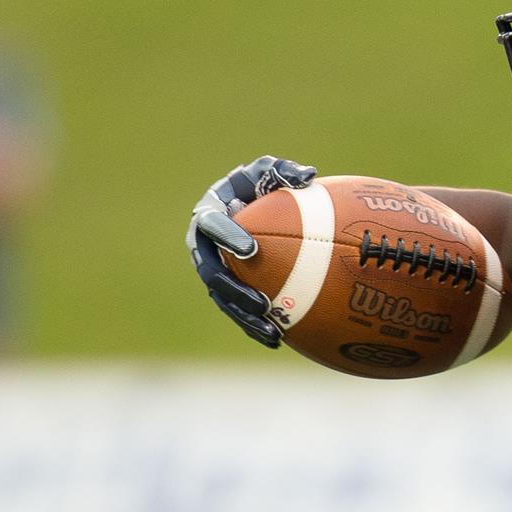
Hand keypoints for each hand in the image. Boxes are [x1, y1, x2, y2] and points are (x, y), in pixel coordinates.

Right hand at [185, 155, 315, 346]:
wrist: (250, 207)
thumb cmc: (260, 185)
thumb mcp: (269, 172)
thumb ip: (284, 171)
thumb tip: (308, 175)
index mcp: (209, 214)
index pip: (212, 226)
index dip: (228, 237)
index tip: (250, 250)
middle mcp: (203, 246)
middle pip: (212, 273)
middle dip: (234, 290)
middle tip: (261, 302)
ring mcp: (211, 270)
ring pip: (223, 300)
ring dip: (245, 318)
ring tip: (271, 331)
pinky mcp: (224, 289)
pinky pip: (237, 311)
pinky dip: (255, 326)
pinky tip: (279, 340)